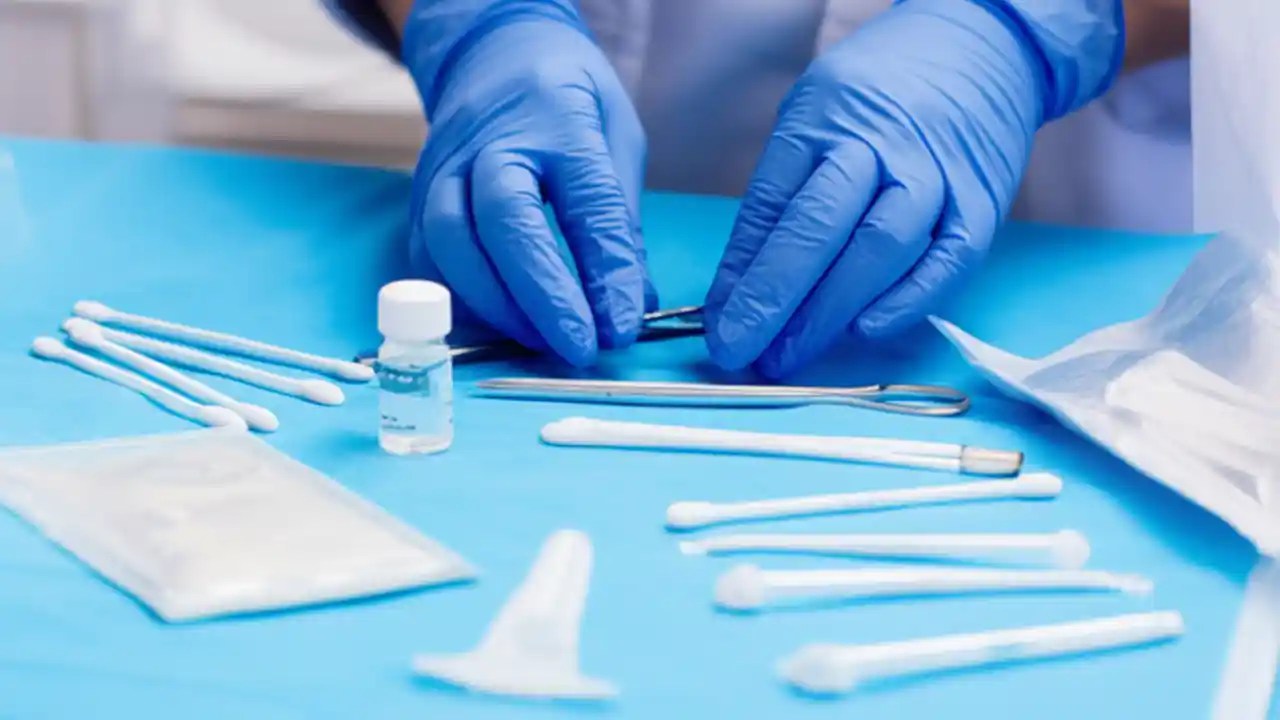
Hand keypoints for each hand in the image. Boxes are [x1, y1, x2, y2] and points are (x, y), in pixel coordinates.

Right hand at [402, 1, 651, 365]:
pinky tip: (499, 324)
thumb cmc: (565, 99)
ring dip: (496, 306)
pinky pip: (426, 258)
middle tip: (578, 346)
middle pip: (504, 222)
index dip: (603, 269)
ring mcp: (444, 169)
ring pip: (449, 243)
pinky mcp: (417, 197)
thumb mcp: (615, 138)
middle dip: (541, 295)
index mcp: (558, 120)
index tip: (622, 325)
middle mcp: (490, 142)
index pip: (584, 200)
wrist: (490, 53)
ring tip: (541, 341)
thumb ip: (618, 223)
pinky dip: (459, 300)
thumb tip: (628, 306)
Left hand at [703, 0, 1121, 377]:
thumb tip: (733, 298)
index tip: (721, 330)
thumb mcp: (809, 125)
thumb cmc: (874, 101)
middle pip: (821, 226)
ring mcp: (935, 173)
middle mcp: (879, 145)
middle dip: (777, 298)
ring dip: (832, 310)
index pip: (772, 205)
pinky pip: (948, 260)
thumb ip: (775, 207)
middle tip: (747, 352)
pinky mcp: (981, 201)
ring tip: (792, 354)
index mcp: (822, 122)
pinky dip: (908, 301)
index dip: (743, 275)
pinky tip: (866, 330)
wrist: (977, 49)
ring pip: (882, 247)